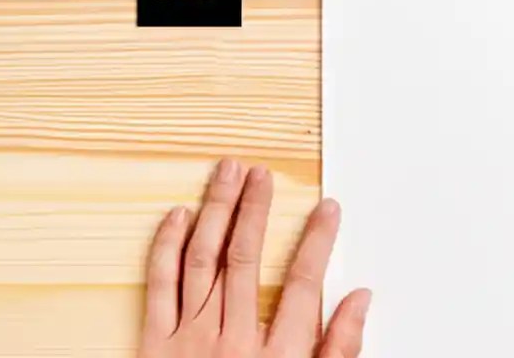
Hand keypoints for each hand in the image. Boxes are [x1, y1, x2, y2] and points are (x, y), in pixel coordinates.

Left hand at [139, 159, 370, 357]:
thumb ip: (339, 350)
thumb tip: (360, 301)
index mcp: (275, 357)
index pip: (303, 283)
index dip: (317, 240)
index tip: (327, 209)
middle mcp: (231, 341)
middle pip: (246, 258)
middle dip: (256, 209)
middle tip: (263, 175)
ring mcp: (188, 340)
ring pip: (203, 259)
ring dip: (216, 210)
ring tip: (226, 174)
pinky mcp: (153, 345)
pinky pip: (159, 285)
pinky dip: (165, 246)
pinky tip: (177, 215)